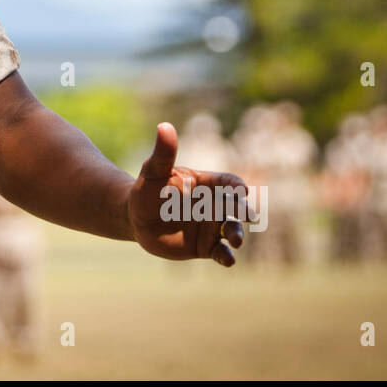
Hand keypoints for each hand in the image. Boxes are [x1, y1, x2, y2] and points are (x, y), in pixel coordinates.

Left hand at [127, 122, 251, 266]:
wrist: (137, 219)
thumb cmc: (148, 190)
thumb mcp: (154, 171)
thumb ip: (164, 153)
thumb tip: (164, 126)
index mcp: (206, 184)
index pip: (227, 182)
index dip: (235, 185)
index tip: (240, 191)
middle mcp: (214, 205)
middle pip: (235, 207)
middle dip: (243, 210)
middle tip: (249, 215)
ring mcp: (211, 226)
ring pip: (231, 230)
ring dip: (237, 234)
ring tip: (235, 240)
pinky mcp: (205, 246)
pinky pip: (220, 252)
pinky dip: (226, 256)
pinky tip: (228, 260)